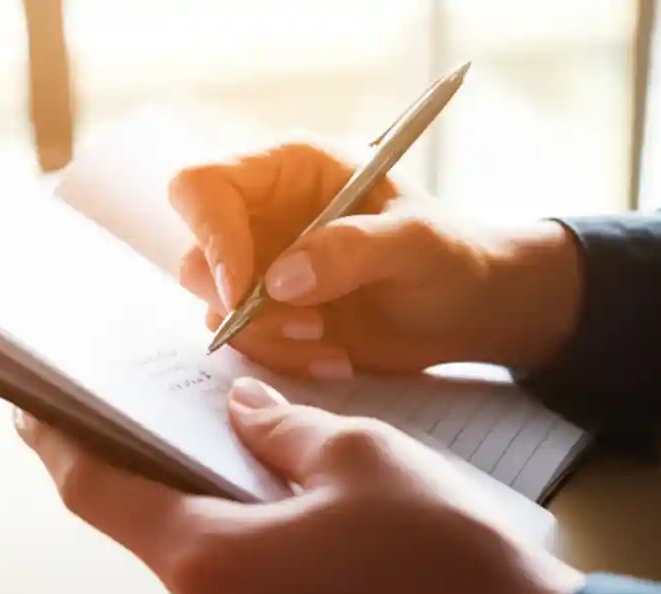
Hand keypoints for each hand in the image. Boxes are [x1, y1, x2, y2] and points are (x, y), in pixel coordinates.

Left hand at [15, 377, 583, 593]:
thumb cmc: (456, 567)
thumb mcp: (368, 461)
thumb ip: (284, 433)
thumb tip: (246, 415)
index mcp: (214, 568)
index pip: (101, 495)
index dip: (58, 447)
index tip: (31, 418)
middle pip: (185, 553)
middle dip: (216, 508)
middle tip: (278, 479)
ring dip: (268, 567)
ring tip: (349, 547)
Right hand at [168, 142, 583, 378]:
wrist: (467, 309)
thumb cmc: (450, 255)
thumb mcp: (416, 242)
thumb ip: (350, 249)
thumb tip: (279, 280)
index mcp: (287, 167)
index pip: (202, 187)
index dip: (210, 237)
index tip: (243, 291)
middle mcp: (261, 214)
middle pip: (193, 256)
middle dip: (241, 305)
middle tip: (307, 324)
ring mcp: (260, 266)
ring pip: (214, 309)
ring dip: (267, 338)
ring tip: (331, 342)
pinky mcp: (269, 315)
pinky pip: (245, 344)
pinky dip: (283, 360)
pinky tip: (335, 358)